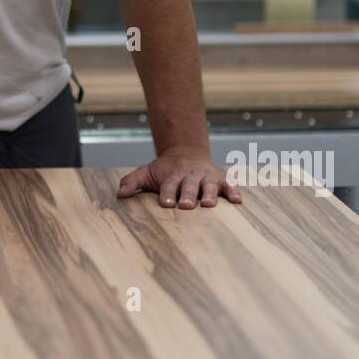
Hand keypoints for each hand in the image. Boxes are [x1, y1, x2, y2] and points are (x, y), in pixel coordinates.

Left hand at [117, 145, 242, 209]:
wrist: (185, 152)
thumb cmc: (164, 170)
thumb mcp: (146, 172)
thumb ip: (132, 181)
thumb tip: (120, 195)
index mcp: (172, 175)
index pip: (168, 185)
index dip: (167, 193)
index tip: (166, 202)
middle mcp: (190, 176)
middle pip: (189, 186)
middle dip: (187, 195)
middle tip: (186, 205)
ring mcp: (206, 177)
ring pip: (209, 186)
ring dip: (209, 194)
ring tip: (209, 204)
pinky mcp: (220, 179)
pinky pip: (229, 185)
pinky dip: (233, 192)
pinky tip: (238, 201)